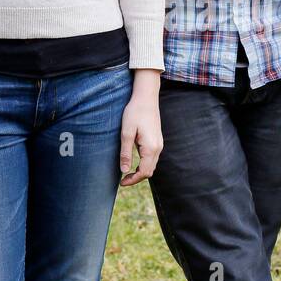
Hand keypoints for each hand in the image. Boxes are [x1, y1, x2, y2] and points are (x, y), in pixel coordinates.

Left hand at [119, 71, 162, 185]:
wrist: (146, 97)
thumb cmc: (134, 112)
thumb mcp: (126, 133)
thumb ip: (125, 153)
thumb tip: (124, 171)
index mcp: (150, 148)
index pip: (144, 172)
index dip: (133, 180)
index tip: (121, 182)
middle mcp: (158, 148)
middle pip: (150, 171)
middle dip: (137, 178)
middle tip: (123, 180)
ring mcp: (159, 144)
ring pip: (152, 165)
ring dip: (141, 171)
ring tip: (127, 172)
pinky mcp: (158, 140)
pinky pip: (153, 158)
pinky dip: (144, 164)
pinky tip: (135, 162)